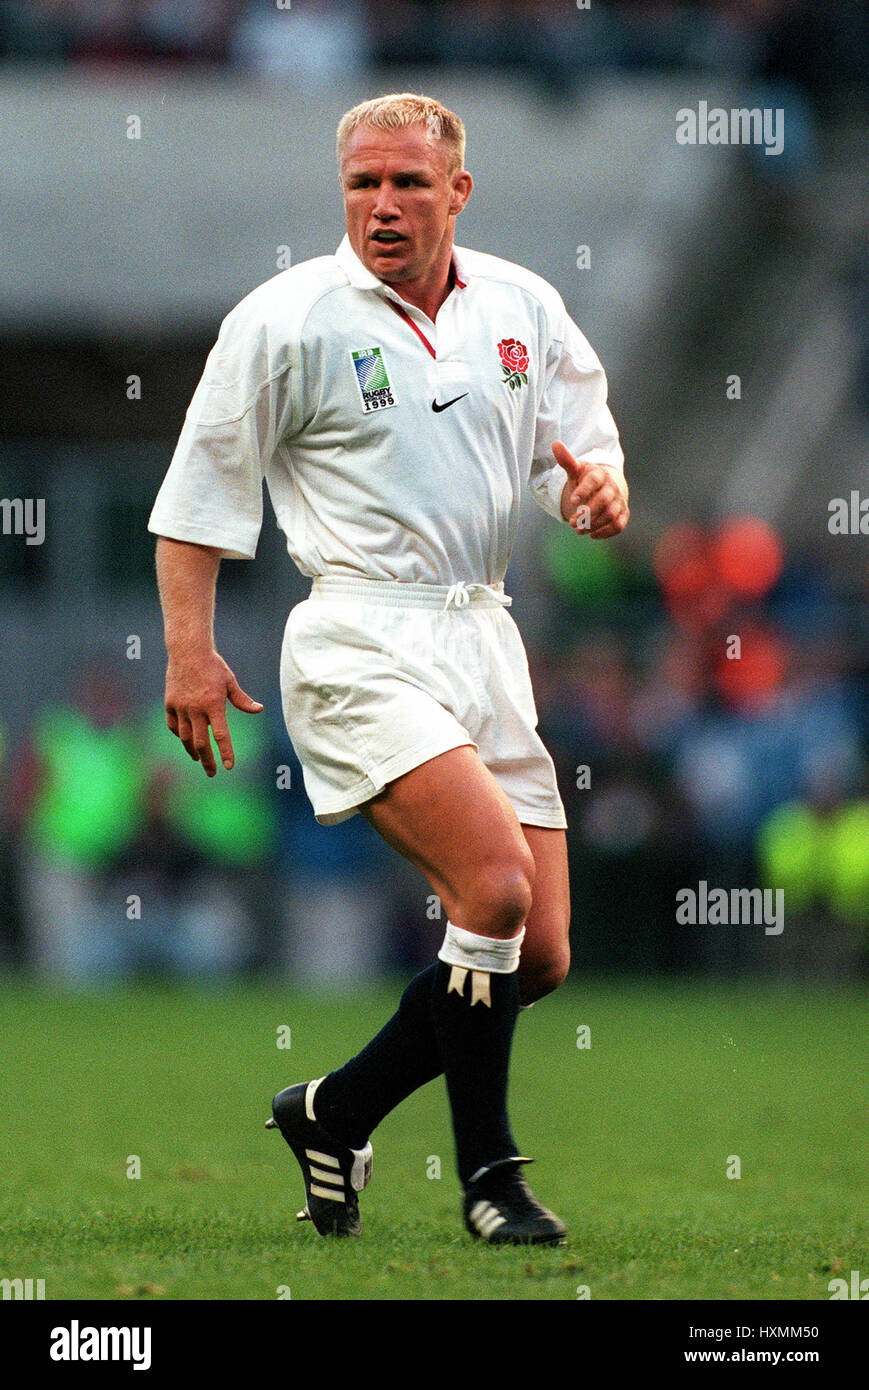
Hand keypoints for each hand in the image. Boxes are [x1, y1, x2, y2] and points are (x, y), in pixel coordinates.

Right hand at [164, 648, 262, 776]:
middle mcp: (196, 709)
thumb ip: (243, 699)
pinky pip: (174, 726)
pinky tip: (186, 741)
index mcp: (214, 705)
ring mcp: (181, 707)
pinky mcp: (170, 704)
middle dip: (207, 760)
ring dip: (192, 751)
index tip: (229, 766)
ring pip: (185, 737)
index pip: (221, 735)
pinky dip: (180, 736)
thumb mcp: (230, 682)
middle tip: (212, 773)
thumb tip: (259, 709)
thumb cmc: (213, 666)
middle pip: (201, 742)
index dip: (226, 753)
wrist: (188, 651)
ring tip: (199, 759)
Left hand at [553, 440, 628, 538]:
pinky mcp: (623, 514)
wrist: (607, 486)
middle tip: (572, 523)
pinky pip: (619, 525)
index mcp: (600, 474)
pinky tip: (592, 535)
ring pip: (611, 515)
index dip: (584, 490)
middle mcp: (612, 487)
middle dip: (587, 514)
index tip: (572, 500)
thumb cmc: (587, 479)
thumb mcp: (576, 470)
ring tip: (578, 530)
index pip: (594, 481)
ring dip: (593, 525)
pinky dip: (605, 532)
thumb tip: (555, 444)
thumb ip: (567, 461)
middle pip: (604, 501)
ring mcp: (619, 501)